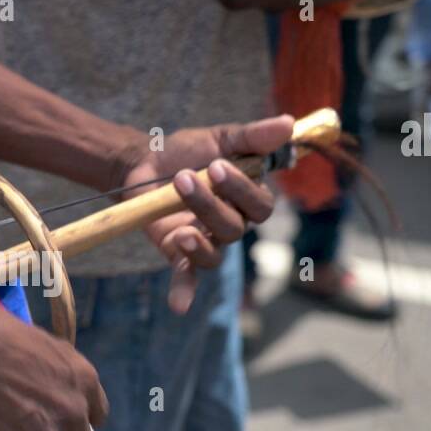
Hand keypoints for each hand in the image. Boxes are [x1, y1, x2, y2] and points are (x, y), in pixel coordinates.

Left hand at [123, 115, 293, 312]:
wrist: (142, 164)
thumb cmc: (187, 151)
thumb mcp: (218, 138)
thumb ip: (251, 137)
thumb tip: (288, 124)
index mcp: (246, 198)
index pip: (260, 205)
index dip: (241, 189)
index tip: (214, 165)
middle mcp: (232, 224)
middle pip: (235, 228)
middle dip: (210, 204)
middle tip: (184, 179)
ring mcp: (206, 241)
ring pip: (215, 251)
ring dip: (198, 239)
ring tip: (179, 227)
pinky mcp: (179, 255)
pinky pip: (187, 277)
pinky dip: (184, 292)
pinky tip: (178, 306)